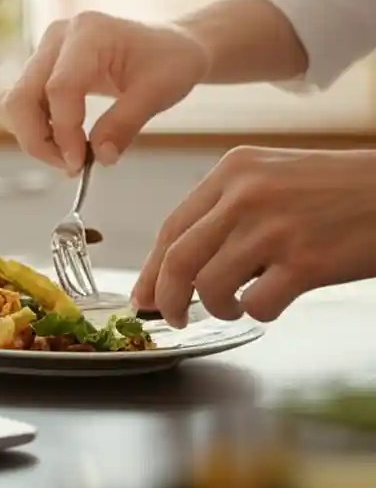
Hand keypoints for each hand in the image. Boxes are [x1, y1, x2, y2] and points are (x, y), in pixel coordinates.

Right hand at [0, 11, 210, 173]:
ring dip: (34, 138)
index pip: (59, 88)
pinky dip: (36, 130)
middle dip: (38, 140)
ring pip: (14, 104)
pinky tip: (64, 141)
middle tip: (70, 166)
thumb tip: (100, 157)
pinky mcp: (41, 69)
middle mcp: (57, 38)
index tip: (79, 164)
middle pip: (21, 97)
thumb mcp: (159, 92)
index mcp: (89, 33)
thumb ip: (125, 124)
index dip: (64, 132)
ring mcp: (45, 53)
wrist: (169, 45)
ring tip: (68, 156)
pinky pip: (23, 105)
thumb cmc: (169, 60)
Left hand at [132, 146, 375, 327]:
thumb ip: (228, 211)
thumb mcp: (276, 178)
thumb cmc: (342, 190)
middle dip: (167, 297)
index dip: (152, 268)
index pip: (173, 227)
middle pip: (179, 259)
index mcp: (233, 171)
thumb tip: (179, 265)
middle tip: (173, 317)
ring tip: (236, 306)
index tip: (144, 295)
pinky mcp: (306, 261)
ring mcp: (274, 227)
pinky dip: (257, 314)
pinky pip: (256, 305)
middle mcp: (246, 195)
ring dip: (217, 308)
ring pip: (210, 285)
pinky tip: (271, 303)